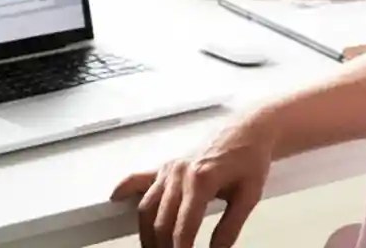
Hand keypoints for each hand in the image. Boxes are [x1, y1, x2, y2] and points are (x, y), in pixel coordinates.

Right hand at [109, 112, 279, 247]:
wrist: (247, 131)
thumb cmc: (249, 159)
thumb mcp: (248, 197)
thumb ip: (229, 229)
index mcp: (201, 180)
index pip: (183, 228)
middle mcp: (179, 173)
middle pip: (160, 222)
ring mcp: (169, 168)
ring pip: (146, 208)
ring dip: (146, 234)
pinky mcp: (165, 166)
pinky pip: (138, 179)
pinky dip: (125, 190)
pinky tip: (116, 200)